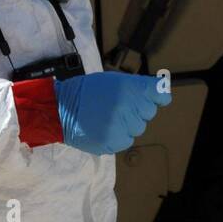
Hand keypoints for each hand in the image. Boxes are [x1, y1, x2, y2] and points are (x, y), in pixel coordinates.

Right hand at [55, 72, 171, 155]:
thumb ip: (138, 86)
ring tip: (108, 117)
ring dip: (128, 123)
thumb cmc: (88, 92)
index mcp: (130, 88)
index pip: (161, 94)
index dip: (159, 96)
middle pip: (149, 112)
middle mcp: (128, 106)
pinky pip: (127, 140)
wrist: (60, 109)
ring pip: (139, 127)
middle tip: (119, 106)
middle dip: (138, 109)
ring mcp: (121, 125)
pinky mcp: (114, 141)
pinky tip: (105, 127)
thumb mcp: (114, 80)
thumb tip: (162, 92)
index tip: (157, 97)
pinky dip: (119, 135)